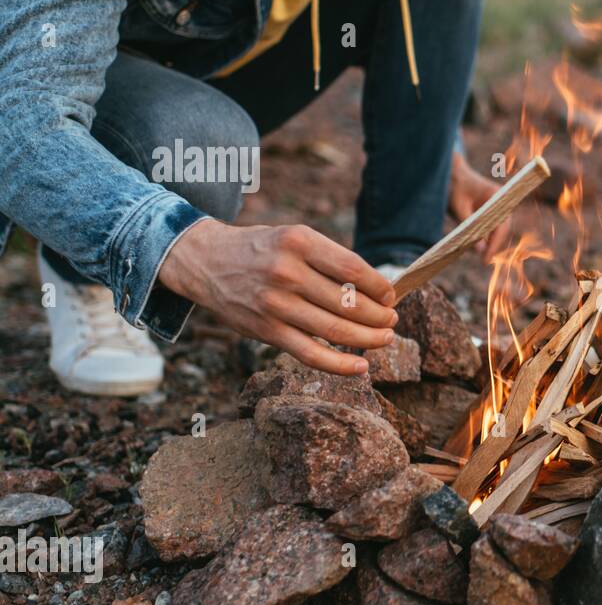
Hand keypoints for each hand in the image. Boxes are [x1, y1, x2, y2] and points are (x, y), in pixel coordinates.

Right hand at [159, 219, 397, 374]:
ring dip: (369, 339)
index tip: (391, 296)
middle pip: (349, 303)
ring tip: (385, 339)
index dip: (380, 287)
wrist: (206, 261)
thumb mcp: (294, 238)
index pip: (354, 269)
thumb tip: (377, 291)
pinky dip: (340, 365)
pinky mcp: (266, 331)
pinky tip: (361, 367)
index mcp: (299, 242)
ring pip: (336, 330)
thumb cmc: (262, 250)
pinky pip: (311, 354)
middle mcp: (287, 272)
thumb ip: (330, 260)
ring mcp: (275, 304)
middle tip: (392, 321)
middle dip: (379, 317)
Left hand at [448, 151, 508, 260]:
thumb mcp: (458, 207)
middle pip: (502, 229)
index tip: (486, 259)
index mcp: (497, 195)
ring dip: (489, 242)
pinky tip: (476, 245)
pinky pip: (490, 226)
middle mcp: (500, 201)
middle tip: (483, 261)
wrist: (449, 172)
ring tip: (480, 256)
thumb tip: (479, 250)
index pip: (502, 225)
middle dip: (494, 245)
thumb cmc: (453, 186)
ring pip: (497, 229)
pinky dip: (484, 236)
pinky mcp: (489, 210)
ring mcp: (496, 206)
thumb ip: (469, 227)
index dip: (495, 244)